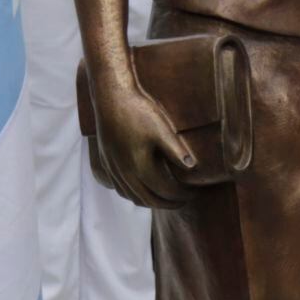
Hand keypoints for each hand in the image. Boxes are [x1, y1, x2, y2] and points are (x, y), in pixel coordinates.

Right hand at [84, 76, 196, 211]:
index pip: (164, 190)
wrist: (110, 95)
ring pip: (131, 196)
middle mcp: (123, 172)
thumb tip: (192, 168)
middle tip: (183, 201)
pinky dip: (133, 194)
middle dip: (167, 203)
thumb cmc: (138, 110)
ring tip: (165, 197)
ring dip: (149, 201)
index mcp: (139, 166)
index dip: (181, 195)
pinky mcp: (105, 161)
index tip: (193, 192)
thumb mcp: (162, 129)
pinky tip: (141, 188)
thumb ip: (176, 151)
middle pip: (147, 199)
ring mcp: (112, 168)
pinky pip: (119, 188)